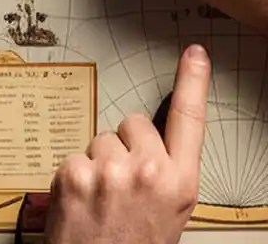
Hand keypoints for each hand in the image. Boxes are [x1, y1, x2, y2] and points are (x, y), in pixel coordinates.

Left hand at [45, 45, 209, 243]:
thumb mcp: (170, 212)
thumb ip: (167, 172)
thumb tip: (151, 139)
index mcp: (179, 183)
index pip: (189, 120)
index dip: (192, 82)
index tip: (193, 54)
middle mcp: (148, 172)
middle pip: (133, 123)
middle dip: (125, 144)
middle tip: (122, 184)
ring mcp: (110, 172)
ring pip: (100, 139)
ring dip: (98, 162)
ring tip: (101, 200)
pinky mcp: (76, 174)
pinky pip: (75, 156)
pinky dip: (74, 177)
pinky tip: (82, 203)